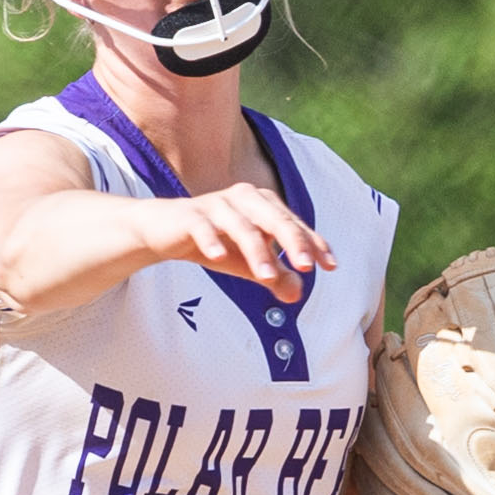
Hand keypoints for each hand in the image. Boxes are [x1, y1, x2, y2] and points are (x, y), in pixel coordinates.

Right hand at [164, 184, 334, 297]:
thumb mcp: (247, 263)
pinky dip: (211, 240)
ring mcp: (216, 205)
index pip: (295, 225)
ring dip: (256, 251)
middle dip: (293, 242)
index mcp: (264, 205)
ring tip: (268, 277)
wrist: (164, 231)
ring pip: (242, 226)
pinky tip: (219, 257)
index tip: (330, 266)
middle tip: (306, 267)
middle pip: (275, 219)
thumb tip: (297, 295)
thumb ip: (274, 276)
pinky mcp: (189, 215)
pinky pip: (202, 226)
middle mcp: (244, 199)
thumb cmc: (215, 243)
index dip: (314, 244)